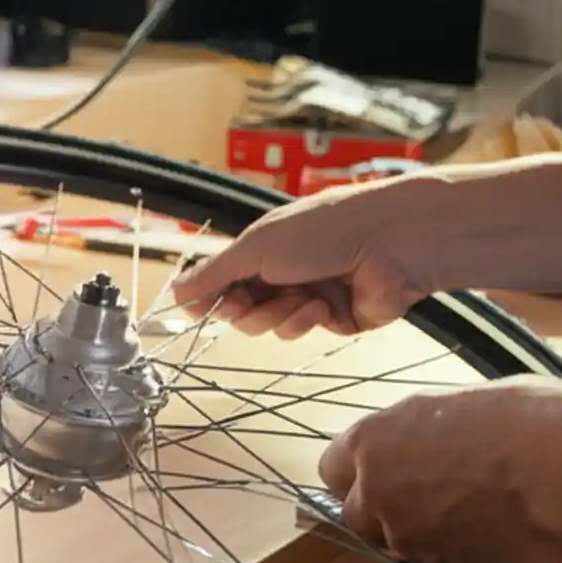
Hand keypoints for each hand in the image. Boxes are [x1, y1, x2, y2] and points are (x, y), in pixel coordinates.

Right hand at [170, 180, 438, 338]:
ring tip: (302, 298)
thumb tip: (174, 290)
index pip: (222, 281)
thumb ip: (215, 274)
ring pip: (270, 325)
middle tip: (249, 303)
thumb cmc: (322, 231)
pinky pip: (301, 331)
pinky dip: (307, 320)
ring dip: (279, 315)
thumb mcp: (257, 247)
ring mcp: (306, 295)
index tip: (198, 309)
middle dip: (246, 309)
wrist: (388, 243)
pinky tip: (323, 306)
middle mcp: (282, 271)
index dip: (211, 297)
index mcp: (263, 248)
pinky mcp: (332, 319)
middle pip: (242, 309)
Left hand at [317, 374, 561, 562]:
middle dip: (381, 508)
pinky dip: (458, 548)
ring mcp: (410, 538)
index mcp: (371, 444)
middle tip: (424, 492)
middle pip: (356, 514)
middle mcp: (377, 495)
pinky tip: (494, 525)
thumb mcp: (451, 406)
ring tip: (470, 507)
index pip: (333, 468)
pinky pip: (442, 560)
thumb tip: (420, 443)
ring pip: (398, 542)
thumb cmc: (517, 418)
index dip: (357, 471)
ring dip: (421, 530)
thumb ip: (415, 435)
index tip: (379, 469)